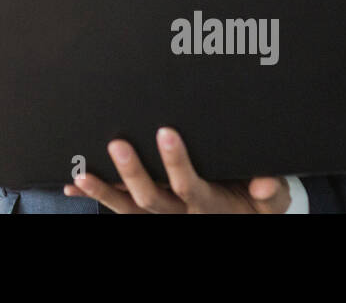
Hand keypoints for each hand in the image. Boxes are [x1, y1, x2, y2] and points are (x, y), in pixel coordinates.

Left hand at [63, 127, 290, 212]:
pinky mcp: (145, 212)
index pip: (187, 184)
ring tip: (82, 172)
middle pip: (151, 197)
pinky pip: (117, 207)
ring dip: (104, 190)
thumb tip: (263, 185)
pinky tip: (72, 185)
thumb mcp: (272, 196)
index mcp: (207, 202)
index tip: (165, 131)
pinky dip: (94, 196)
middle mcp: (179, 211)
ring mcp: (159, 214)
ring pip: (127, 206)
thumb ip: (271, 188)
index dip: (175, 162)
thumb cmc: (256, 199)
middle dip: (133, 171)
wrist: (245, 214)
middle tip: (117, 144)